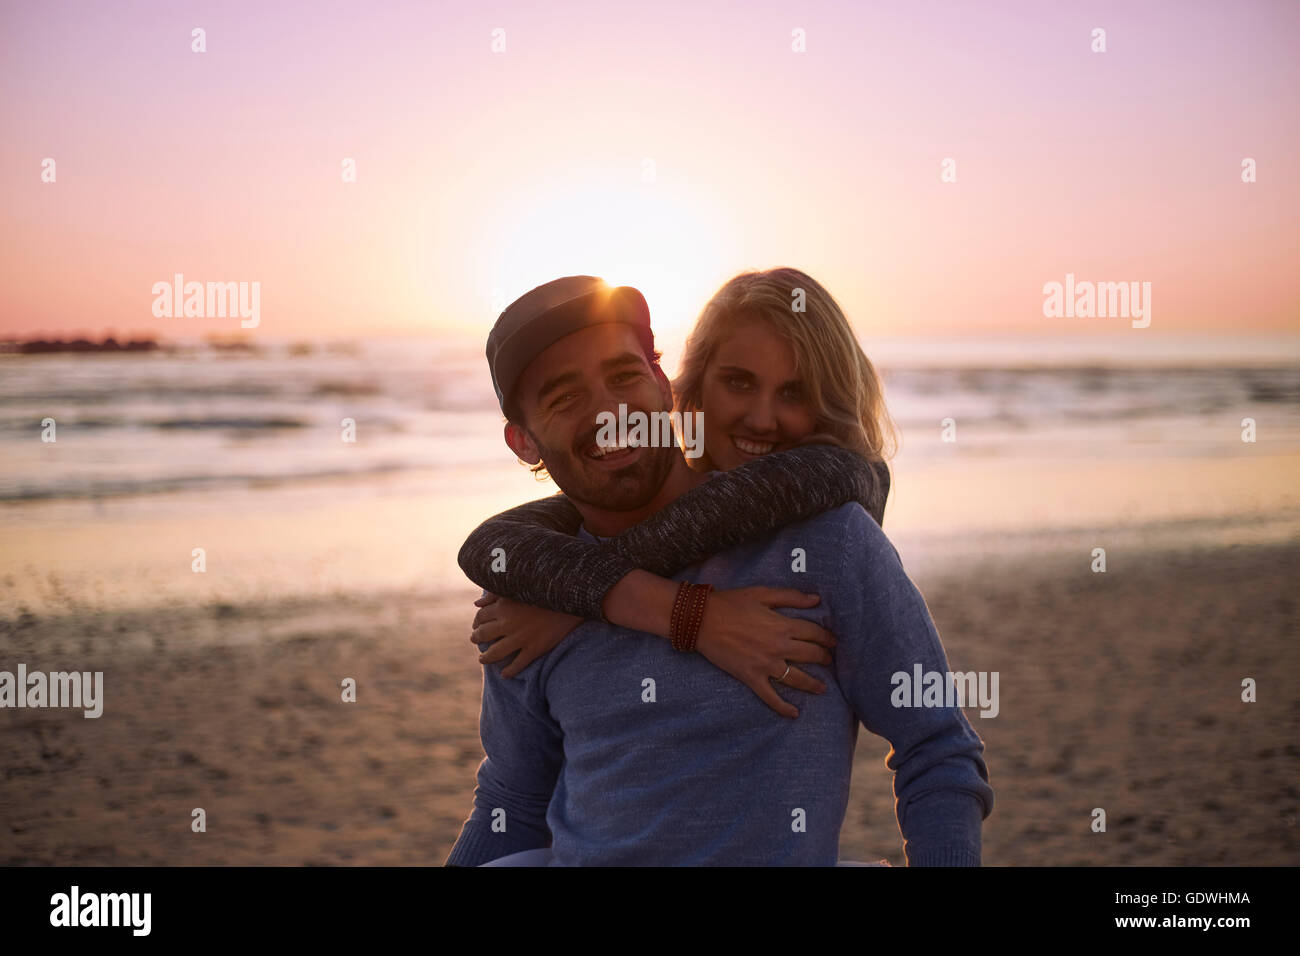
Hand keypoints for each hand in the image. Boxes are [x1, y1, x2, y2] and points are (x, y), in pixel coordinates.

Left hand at [470, 591, 583, 677]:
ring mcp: (521, 637)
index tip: (476, 626)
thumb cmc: (543, 589)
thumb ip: (495, 593)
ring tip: (483, 659)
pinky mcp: (535, 648)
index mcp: (503, 606)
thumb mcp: (517, 587)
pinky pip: (517, 664)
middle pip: (483, 635)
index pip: (480, 617)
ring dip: (486, 658)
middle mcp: (508, 623)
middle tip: (475, 640)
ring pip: (496, 653)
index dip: (476, 622)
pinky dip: (509, 671)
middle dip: (476, 639)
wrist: (571, 599)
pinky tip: (505, 674)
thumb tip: (476, 603)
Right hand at [693, 587, 835, 718]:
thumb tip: (816, 599)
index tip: (833, 642)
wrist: (701, 619)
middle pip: (810, 655)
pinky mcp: (751, 677)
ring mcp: (766, 664)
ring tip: (822, 689)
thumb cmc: (731, 602)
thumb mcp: (762, 593)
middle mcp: (779, 647)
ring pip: (797, 678)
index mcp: (782, 625)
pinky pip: (771, 697)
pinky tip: (794, 714)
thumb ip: (791, 597)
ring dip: (813, 684)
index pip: (814, 633)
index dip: (826, 637)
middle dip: (823, 658)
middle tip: (829, 661)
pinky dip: (783, 707)